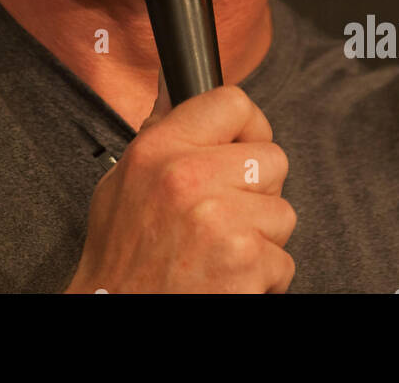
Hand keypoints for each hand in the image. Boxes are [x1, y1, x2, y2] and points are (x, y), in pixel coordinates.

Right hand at [66, 68, 295, 292]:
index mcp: (160, 150)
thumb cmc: (120, 260)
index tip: (242, 147)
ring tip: (219, 252)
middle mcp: (190, 178)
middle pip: (272, 159)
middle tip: (225, 215)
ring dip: (260, 238)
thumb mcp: (122, 182)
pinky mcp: (246, 263)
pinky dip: (262, 278)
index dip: (247, 127)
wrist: (115, 315)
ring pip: (283, 213)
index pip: (232, 102)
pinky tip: (226, 279)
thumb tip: (174, 84)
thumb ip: (157, 131)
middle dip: (258, 191)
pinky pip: (283, 261)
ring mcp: (222, 221)